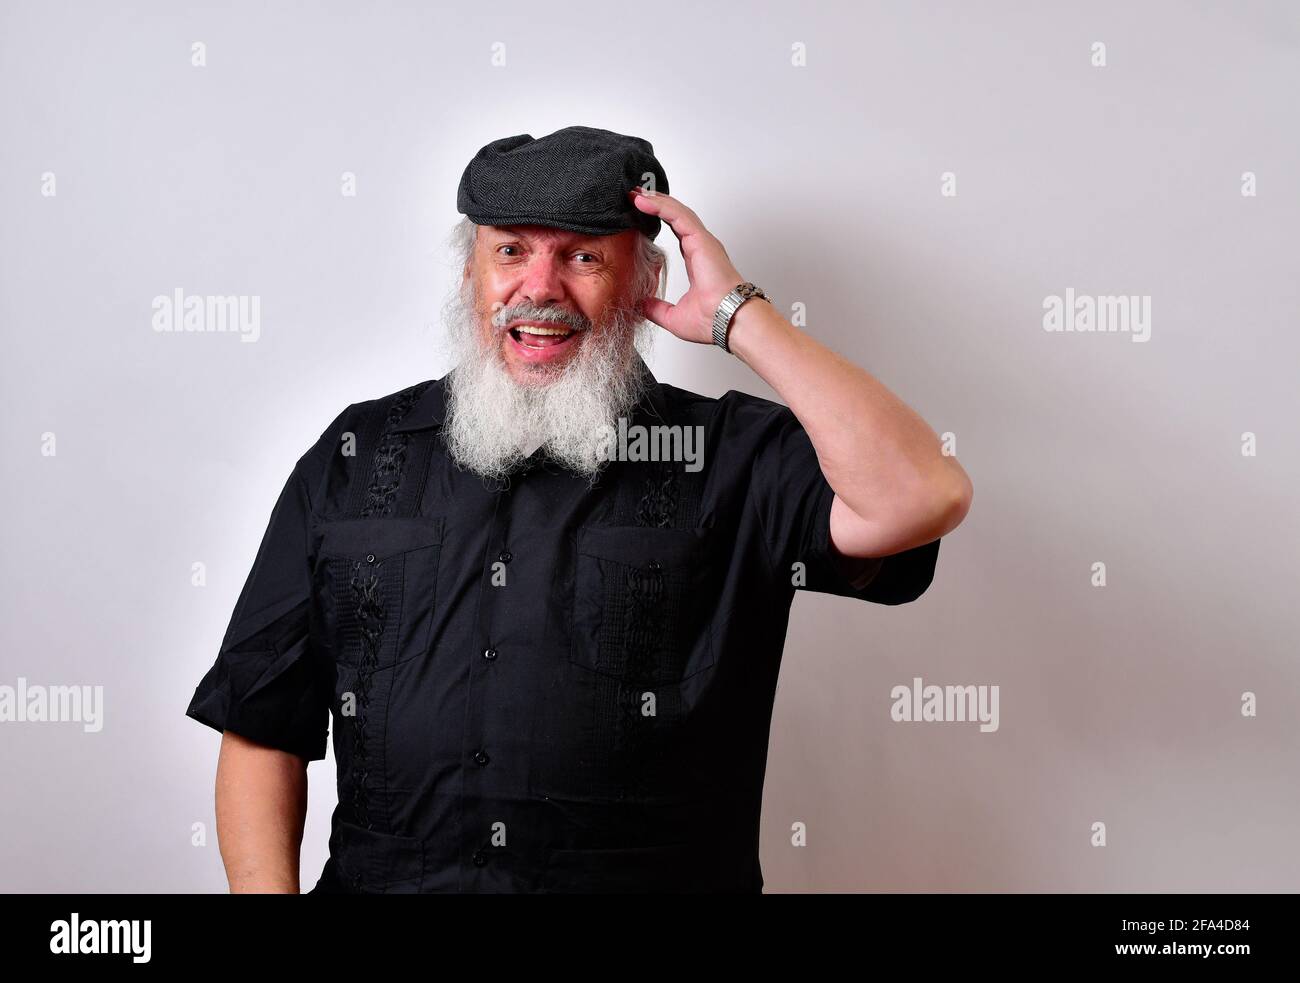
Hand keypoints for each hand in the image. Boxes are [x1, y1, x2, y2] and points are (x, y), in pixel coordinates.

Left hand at [628, 187, 746, 344]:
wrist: (728, 322)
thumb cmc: (712, 321)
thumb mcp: (673, 316)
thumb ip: (656, 308)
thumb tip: (640, 305)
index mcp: (697, 260)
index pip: (676, 231)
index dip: (659, 218)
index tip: (641, 212)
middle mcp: (701, 247)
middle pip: (676, 216)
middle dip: (656, 203)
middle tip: (635, 195)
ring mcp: (702, 242)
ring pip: (677, 211)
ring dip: (656, 200)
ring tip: (636, 193)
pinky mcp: (701, 240)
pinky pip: (678, 215)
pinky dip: (661, 206)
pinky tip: (644, 201)